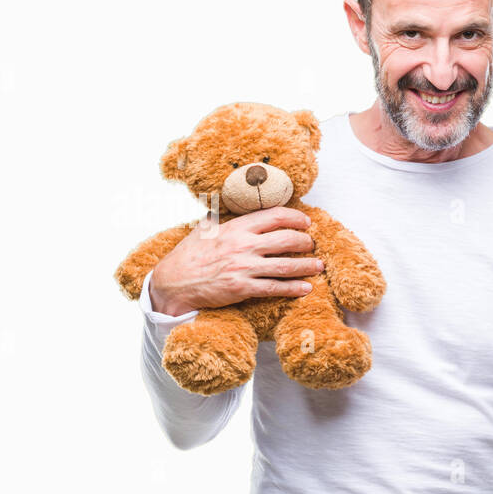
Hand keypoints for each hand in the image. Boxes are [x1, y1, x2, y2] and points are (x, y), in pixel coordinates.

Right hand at [149, 207, 322, 315]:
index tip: (306, 222)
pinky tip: (306, 288)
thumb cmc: (189, 255)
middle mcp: (242, 245)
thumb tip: (236, 205)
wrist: (173, 283)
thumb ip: (226, 219)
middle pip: (286, 239)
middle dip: (305, 242)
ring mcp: (243, 267)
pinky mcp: (242, 288)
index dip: (295, 218)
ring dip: (307, 266)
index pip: (274, 216)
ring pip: (285, 265)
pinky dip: (293, 288)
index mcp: (235, 227)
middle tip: (312, 244)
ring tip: (319, 265)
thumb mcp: (206, 229)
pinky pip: (274, 288)